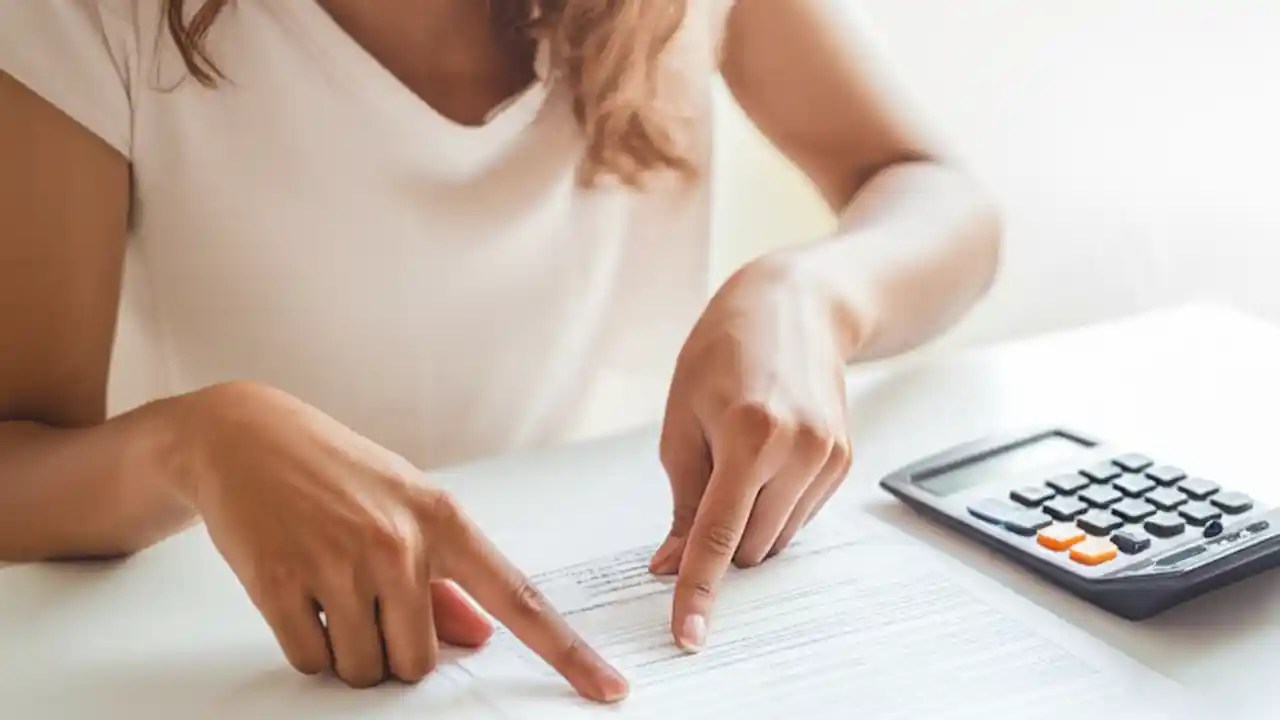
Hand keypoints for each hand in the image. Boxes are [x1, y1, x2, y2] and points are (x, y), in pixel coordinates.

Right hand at [174, 382, 627, 700]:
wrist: (245, 434)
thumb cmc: (336, 469)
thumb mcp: (405, 507)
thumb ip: (446, 578)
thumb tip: (478, 635)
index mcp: (443, 520)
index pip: (519, 600)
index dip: (568, 652)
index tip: (608, 688)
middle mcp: (399, 542)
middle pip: (418, 662)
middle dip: (393, 649)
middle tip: (366, 601)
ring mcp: (339, 562)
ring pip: (363, 669)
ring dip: (347, 650)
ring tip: (330, 588)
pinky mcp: (280, 582)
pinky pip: (310, 662)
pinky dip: (306, 645)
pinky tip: (299, 592)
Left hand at [649, 257, 852, 650]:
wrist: (795, 306)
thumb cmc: (725, 351)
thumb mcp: (682, 419)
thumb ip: (682, 500)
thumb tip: (673, 564)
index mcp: (749, 434)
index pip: (716, 534)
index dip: (697, 589)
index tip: (688, 634)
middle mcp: (797, 450)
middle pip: (748, 546)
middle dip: (717, 542)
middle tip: (704, 484)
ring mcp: (828, 458)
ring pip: (775, 539)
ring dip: (746, 525)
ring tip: (737, 460)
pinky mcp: (843, 461)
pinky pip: (798, 517)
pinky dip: (772, 507)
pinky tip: (764, 459)